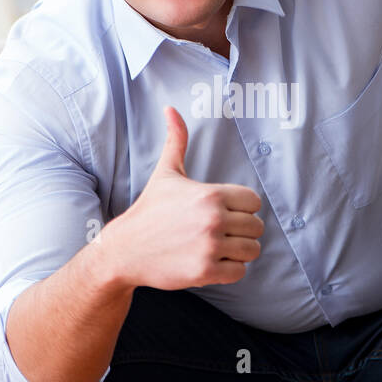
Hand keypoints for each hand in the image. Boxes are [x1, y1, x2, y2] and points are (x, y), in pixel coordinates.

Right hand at [106, 106, 264, 289]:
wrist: (124, 250)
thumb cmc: (149, 211)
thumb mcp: (165, 174)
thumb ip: (176, 141)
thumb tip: (170, 109)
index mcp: (211, 194)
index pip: (254, 202)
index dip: (241, 208)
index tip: (223, 212)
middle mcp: (213, 219)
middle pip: (257, 227)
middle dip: (241, 231)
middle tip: (219, 233)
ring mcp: (210, 247)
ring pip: (252, 250)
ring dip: (238, 252)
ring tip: (215, 247)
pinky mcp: (205, 271)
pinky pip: (240, 272)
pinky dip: (229, 270)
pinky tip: (209, 262)